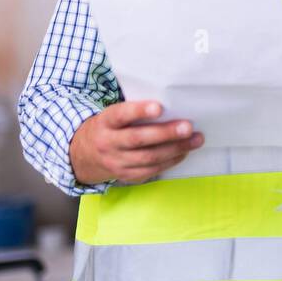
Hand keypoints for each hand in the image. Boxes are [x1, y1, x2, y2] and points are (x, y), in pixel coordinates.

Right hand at [69, 100, 203, 184]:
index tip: (159, 107)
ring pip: (148, 158)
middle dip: (166, 133)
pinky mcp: (127, 176)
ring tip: (196, 140)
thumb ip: (134, 111)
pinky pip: (152, 170)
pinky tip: (184, 152)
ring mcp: (116, 162)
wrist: (86, 154)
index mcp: (104, 122)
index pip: (121, 115)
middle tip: (188, 127)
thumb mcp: (114, 115)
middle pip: (138, 139)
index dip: (139, 111)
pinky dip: (171, 161)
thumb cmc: (112, 127)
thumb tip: (172, 105)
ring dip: (176, 149)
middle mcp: (107, 143)